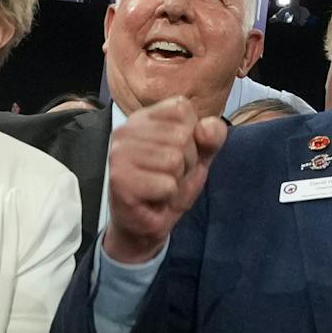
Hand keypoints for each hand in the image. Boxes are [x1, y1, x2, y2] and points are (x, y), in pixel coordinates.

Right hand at [103, 95, 226, 263]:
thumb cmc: (170, 183)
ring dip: (176, 181)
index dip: (192, 135)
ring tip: (161, 187)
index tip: (177, 153)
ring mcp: (119, 154)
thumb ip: (212, 136)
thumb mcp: (201, 155)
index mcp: (144, 117)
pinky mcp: (120, 180)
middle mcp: (126, 130)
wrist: (146, 223)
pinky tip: (153, 199)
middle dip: (186, 163)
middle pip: (181, 136)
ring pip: (174, 160)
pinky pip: (166, 185)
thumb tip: (205, 128)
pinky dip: (167, 197)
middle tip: (169, 176)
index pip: (182, 109)